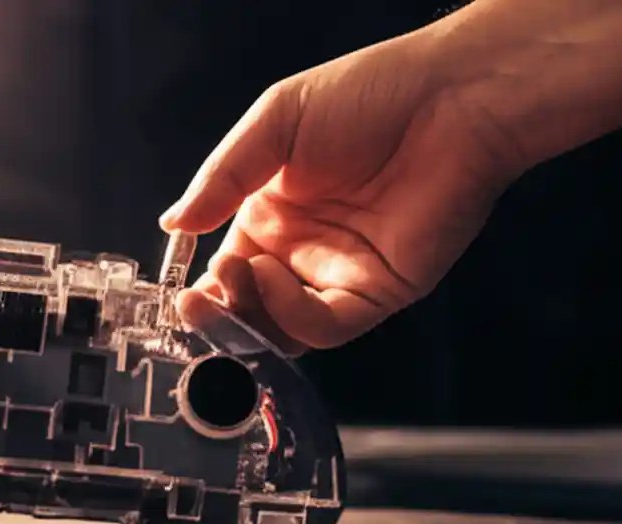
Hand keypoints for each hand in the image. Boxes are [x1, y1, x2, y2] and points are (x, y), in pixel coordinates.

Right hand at [163, 29, 520, 354]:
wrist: (450, 99)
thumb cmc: (368, 95)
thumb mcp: (274, 123)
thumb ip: (221, 178)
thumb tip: (171, 225)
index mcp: (271, 214)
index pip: (224, 272)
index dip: (199, 287)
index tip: (175, 288)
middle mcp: (301, 251)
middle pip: (247, 310)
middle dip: (215, 314)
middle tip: (195, 300)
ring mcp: (338, 276)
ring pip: (280, 330)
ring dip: (247, 316)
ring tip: (236, 274)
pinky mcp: (377, 293)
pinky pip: (325, 327)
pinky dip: (290, 314)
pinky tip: (273, 275)